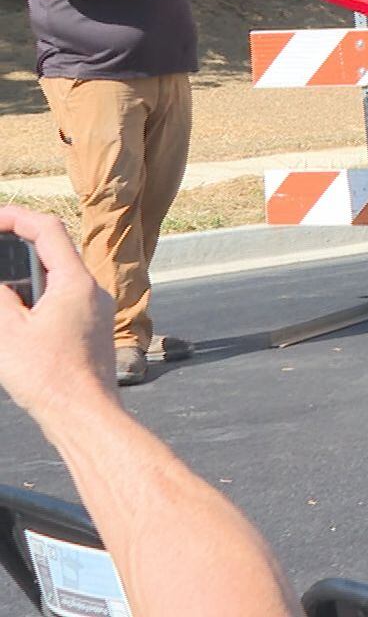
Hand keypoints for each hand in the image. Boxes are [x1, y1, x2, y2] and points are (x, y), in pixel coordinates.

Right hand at [0, 207, 115, 422]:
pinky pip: (61, 300)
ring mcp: (94, 309)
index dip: (16, 217)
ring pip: (55, 278)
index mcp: (76, 283)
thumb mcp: (8, 332)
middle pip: (52, 252)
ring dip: (23, 278)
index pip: (48, 230)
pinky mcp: (90, 327)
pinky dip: (35, 298)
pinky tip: (13, 316)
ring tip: (2, 292)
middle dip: (16, 248)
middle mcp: (92, 290)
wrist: (84, 414)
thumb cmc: (50, 377)